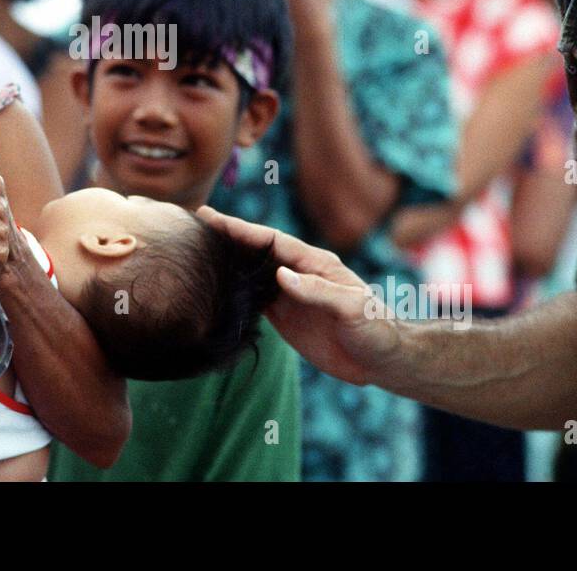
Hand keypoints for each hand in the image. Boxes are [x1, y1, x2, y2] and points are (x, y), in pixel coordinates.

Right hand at [196, 206, 401, 385]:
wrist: (382, 360)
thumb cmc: (376, 329)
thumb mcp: (353, 309)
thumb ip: (318, 291)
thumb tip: (280, 275)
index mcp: (315, 263)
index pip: (270, 240)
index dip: (240, 229)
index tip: (211, 217)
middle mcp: (299, 273)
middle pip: (255, 249)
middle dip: (226, 235)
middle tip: (194, 221)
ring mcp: (290, 294)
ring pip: (251, 270)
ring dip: (226, 258)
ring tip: (196, 247)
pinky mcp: (285, 315)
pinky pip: (254, 297)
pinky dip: (234, 288)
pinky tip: (215, 285)